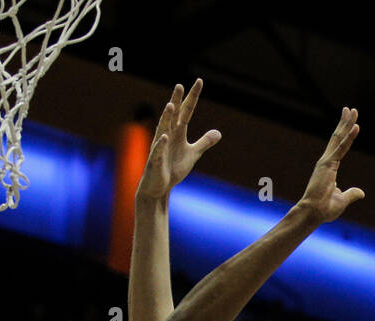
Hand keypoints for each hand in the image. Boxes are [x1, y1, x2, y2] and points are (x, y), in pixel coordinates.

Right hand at [138, 80, 220, 201]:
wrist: (159, 186)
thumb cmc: (173, 168)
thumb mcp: (193, 154)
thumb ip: (204, 142)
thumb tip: (218, 132)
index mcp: (178, 132)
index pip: (187, 111)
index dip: (193, 97)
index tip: (199, 81)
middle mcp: (168, 135)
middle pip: (173, 115)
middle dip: (176, 101)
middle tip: (180, 85)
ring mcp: (160, 146)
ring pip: (163, 128)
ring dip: (167, 118)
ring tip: (171, 105)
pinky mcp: (156, 160)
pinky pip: (158, 150)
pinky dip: (160, 144)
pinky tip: (164, 136)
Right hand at [297, 107, 364, 224]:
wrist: (313, 213)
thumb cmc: (324, 209)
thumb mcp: (342, 200)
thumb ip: (351, 194)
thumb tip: (361, 192)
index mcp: (330, 167)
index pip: (340, 147)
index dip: (346, 134)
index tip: (352, 123)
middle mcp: (327, 161)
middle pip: (338, 137)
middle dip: (345, 122)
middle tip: (351, 109)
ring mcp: (326, 162)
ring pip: (339, 138)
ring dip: (346, 124)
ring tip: (353, 111)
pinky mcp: (327, 165)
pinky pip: (341, 148)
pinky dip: (349, 138)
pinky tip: (356, 127)